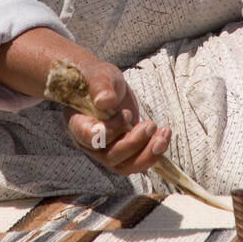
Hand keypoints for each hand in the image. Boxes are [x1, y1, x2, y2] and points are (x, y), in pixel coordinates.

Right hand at [64, 58, 171, 176]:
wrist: (106, 86)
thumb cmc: (98, 79)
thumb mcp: (100, 75)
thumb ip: (100, 86)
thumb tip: (104, 101)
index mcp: (78, 123)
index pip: (91, 138)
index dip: (111, 131)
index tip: (125, 114)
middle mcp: (89, 144)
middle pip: (111, 156)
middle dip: (134, 143)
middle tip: (150, 124)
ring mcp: (106, 151)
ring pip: (125, 166)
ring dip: (148, 154)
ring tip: (164, 135)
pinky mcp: (122, 153)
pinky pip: (137, 163)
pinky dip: (153, 153)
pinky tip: (164, 137)